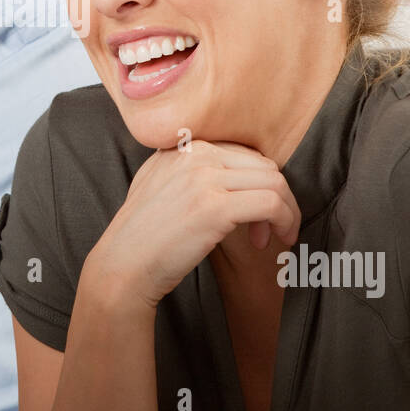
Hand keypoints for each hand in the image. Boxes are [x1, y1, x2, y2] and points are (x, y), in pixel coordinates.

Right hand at [87, 140, 300, 311]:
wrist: (123, 264)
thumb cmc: (144, 236)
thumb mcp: (159, 185)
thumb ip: (189, 171)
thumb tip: (233, 175)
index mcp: (183, 146)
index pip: (244, 154)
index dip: (256, 184)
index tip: (254, 212)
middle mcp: (195, 154)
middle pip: (264, 166)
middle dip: (276, 197)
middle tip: (266, 230)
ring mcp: (204, 178)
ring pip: (274, 183)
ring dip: (286, 211)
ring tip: (275, 237)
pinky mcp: (215, 207)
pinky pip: (271, 205)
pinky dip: (284, 222)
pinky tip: (270, 242)